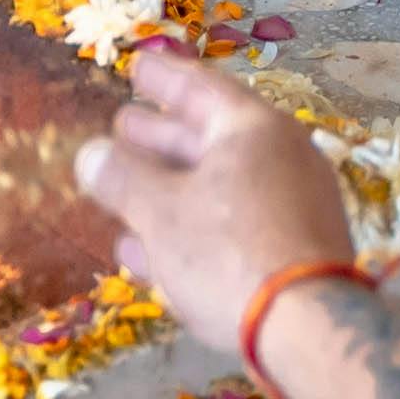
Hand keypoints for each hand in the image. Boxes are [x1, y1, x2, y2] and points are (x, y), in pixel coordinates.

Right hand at [70, 47, 355, 343]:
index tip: (137, 67)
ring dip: (167, 191)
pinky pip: (233, 225)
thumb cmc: (229, 253)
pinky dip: (191, 228)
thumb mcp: (161, 212)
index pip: (201, 88)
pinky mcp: (294, 252)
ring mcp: (294, 206)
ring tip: (120, 193)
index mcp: (255, 129)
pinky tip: (147, 252)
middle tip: (123, 127)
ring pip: (218, 188)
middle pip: (210, 138)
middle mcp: (282, 158)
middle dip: (161, 138)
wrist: (308, 330)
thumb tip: (90, 154)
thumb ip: (122, 178)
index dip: (163, 78)